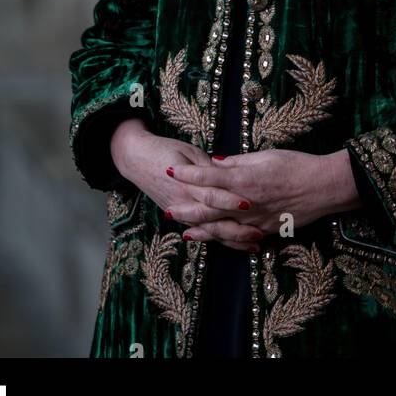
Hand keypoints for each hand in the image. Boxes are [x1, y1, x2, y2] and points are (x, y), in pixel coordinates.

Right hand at [110, 120, 264, 252]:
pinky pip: (203, 232)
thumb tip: (230, 175)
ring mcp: (181, 214)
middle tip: (259, 234)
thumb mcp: (189, 152)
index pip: (212, 195)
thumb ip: (208, 167)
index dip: (230, 200)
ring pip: (210, 232)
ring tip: (254, 246)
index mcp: (186, 184)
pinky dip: (220, 239)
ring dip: (232, 240)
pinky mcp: (181, 218)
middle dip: (237, 229)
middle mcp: (183, 203)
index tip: (249, 204)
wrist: (136, 158)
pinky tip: (237, 245)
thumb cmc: (165, 150)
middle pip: (213, 221)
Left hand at [165, 147, 363, 244]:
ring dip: (200, 228)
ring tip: (183, 230)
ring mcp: (255, 220)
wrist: (323, 187)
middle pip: (208, 208)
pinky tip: (214, 239)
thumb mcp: (265, 155)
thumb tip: (217, 164)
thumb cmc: (296, 165)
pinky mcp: (265, 230)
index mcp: (245, 179)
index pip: (208, 176)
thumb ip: (239, 162)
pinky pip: (239, 236)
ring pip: (221, 228)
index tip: (171, 170)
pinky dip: (224, 237)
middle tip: (166, 210)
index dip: (188, 174)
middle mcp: (246, 203)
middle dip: (185, 208)